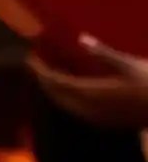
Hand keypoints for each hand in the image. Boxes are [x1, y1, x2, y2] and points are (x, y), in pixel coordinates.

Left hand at [28, 36, 147, 127]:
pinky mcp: (107, 122)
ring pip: (66, 105)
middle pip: (57, 95)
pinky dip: (66, 99)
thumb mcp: (129, 64)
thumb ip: (104, 53)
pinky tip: (69, 89)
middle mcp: (92, 109)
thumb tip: (82, 39)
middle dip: (43, 79)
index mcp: (94, 93)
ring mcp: (99, 118)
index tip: (31, 56)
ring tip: (47, 72)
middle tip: (35, 60)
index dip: (41, 70)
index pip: (57, 83)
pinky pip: (77, 111)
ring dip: (53, 90)